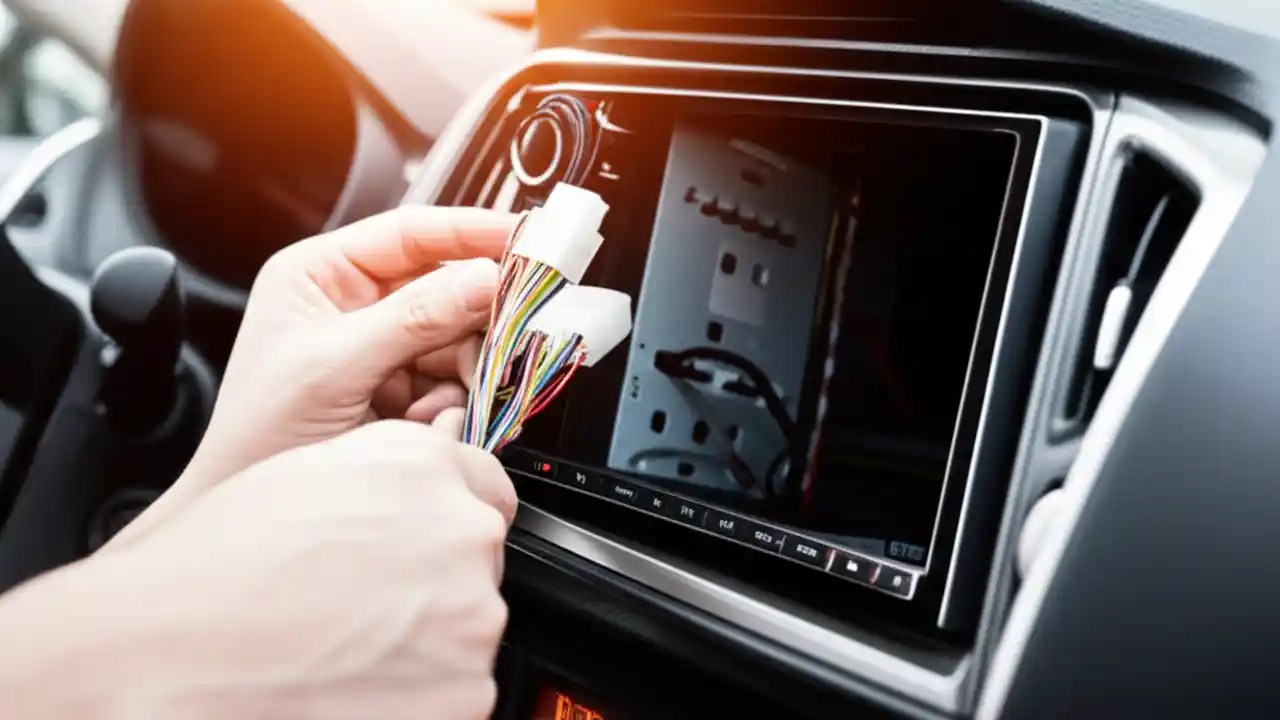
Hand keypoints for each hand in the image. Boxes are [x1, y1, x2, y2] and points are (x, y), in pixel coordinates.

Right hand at [0, 421, 515, 718]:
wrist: (163, 655)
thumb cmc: (216, 567)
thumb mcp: (312, 471)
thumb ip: (399, 463)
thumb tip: (448, 451)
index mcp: (426, 468)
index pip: (488, 485)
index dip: (449, 515)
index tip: (425, 538)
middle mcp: (463, 533)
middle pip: (479, 559)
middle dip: (435, 577)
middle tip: (361, 600)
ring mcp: (471, 617)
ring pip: (470, 626)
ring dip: (429, 637)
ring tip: (345, 644)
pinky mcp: (467, 692)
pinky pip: (460, 688)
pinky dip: (422, 692)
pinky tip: (355, 682)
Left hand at [114, 207, 517, 545]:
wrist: (261, 523)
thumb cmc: (258, 438)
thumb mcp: (334, 366)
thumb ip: (414, 319)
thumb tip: (482, 278)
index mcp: (320, 276)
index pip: (409, 234)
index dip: (469, 232)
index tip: (523, 236)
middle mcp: (354, 305)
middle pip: (446, 289)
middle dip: (475, 321)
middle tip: (506, 340)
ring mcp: (382, 351)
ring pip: (460, 341)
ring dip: (466, 375)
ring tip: (440, 410)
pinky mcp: (402, 393)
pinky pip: (456, 383)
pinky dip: (458, 406)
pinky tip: (436, 426)